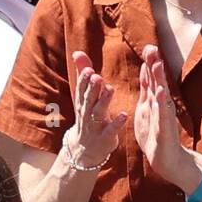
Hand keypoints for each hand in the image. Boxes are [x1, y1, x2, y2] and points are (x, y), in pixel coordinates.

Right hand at [61, 51, 127, 168]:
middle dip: (92, 88)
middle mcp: (87, 112)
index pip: (81, 89)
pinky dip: (116, 123)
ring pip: (99, 112)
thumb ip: (83, 74)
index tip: (88, 69)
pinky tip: (124, 114)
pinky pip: (111, 130)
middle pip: (89, 99)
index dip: (84, 80)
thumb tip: (77, 52)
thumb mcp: (83, 97)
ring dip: (104, 101)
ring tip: (110, 89)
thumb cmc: (87, 116)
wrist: (84, 149)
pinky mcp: (106, 137)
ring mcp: (95, 126)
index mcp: (82, 102)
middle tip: (97, 77)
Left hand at [132, 45, 196, 188]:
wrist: (165, 159)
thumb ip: (147, 87)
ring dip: (159, 80)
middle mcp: (161, 104)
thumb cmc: (155, 132)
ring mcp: (164, 116)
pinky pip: (162, 114)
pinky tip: (161, 93)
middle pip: (158, 82)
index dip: (150, 63)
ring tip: (157, 65)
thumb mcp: (147, 106)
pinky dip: (162, 103)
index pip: (152, 78)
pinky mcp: (164, 128)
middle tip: (153, 48)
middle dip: (155, 65)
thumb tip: (147, 66)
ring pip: (161, 94)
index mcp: (154, 99)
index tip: (149, 46)